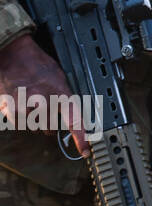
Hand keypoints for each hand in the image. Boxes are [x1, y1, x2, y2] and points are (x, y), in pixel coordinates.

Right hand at [0, 33, 88, 156]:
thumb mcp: (59, 78)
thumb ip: (63, 97)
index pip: (75, 120)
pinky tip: (19, 103)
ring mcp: (28, 107)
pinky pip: (20, 123)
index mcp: (61, 93)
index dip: (81, 138)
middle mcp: (46, 101)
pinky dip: (20, 116)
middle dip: (48, 122)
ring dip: (33, 119)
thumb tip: (71, 113)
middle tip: (43, 108)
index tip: (85, 150)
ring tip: (30, 101)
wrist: (14, 56)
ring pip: (34, 126)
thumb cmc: (37, 65)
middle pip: (50, 126)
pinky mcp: (12, 110)